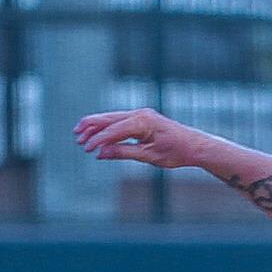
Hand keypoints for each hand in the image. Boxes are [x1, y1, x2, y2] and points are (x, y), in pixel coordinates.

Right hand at [73, 109, 206, 169]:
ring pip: (113, 118)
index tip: (87, 149)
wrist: (195, 145)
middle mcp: (141, 114)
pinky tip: (98, 134)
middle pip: (109, 119)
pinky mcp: (143, 119)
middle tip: (76, 136)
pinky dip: (108, 128)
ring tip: (80, 133)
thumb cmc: (176, 152)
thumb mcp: (149, 156)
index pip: (114, 130)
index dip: (98, 140)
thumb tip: (101, 153)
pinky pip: (121, 122)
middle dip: (92, 127)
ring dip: (97, 126)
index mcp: (143, 122)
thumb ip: (124, 153)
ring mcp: (141, 115)